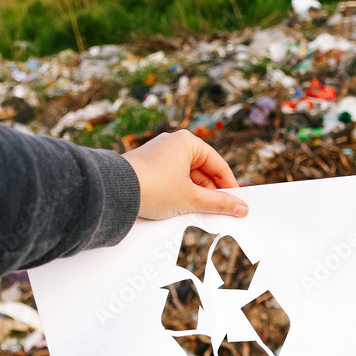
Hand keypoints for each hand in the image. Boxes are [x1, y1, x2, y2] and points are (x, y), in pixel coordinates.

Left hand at [122, 130, 248, 219]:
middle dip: (212, 193)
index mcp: (187, 142)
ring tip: (202, 213)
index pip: (218, 164)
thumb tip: (240, 208)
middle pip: (202, 171)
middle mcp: (172, 144)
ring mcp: (157, 155)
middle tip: (222, 212)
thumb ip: (219, 203)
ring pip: (187, 177)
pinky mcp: (146, 168)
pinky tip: (182, 209)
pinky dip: (180, 194)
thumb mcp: (192, 198)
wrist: (114, 192)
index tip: (237, 203)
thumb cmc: (153, 187)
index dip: (229, 186)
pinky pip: (172, 181)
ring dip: (196, 196)